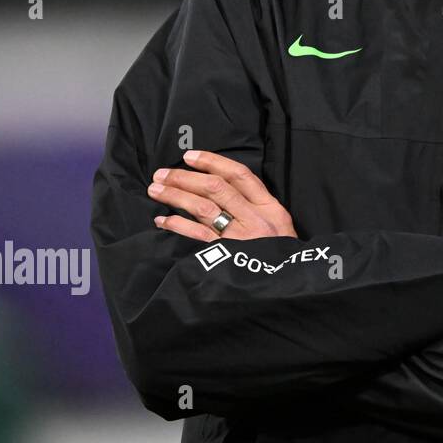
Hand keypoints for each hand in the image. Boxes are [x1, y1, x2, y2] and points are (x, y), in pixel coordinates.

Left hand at [147, 149, 298, 241]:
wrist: (287, 286)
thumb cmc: (280, 255)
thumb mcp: (279, 226)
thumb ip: (256, 207)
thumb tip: (220, 188)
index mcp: (270, 207)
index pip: (240, 175)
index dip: (213, 162)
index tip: (189, 156)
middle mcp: (254, 218)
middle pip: (216, 188)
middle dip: (185, 178)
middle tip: (162, 174)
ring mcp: (239, 237)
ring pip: (203, 208)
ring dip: (175, 196)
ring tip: (155, 190)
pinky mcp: (225, 256)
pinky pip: (196, 235)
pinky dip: (177, 225)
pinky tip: (162, 220)